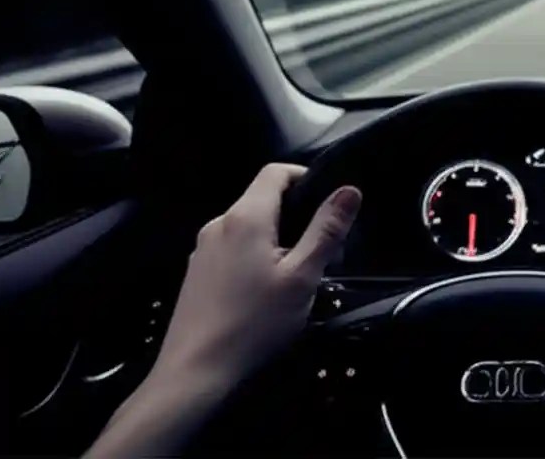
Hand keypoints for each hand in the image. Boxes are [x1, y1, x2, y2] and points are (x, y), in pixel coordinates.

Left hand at [87, 164, 360, 458]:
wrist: (195, 372)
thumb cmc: (253, 324)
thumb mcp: (302, 277)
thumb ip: (326, 230)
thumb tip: (349, 190)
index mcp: (245, 217)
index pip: (276, 172)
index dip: (306, 178)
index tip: (330, 205)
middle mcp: (219, 224)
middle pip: (264, 200)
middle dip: (298, 217)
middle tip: (324, 252)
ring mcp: (203, 250)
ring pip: (249, 228)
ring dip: (278, 240)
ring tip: (299, 278)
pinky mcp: (197, 274)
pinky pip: (233, 249)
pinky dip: (256, 258)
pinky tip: (267, 293)